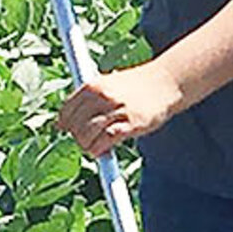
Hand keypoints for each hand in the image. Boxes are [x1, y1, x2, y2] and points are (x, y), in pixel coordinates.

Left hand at [55, 62, 186, 158]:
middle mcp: (102, 96)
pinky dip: (101, 149)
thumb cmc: (138, 85)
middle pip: (75, 126)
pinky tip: (105, 150)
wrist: (166, 82)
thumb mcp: (109, 83)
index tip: (68, 131)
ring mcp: (116, 110)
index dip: (65, 124)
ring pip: (86, 135)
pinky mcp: (130, 123)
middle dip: (78, 137)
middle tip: (87, 141)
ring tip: (96, 146)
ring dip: (88, 146)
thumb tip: (65, 122)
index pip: (66, 111)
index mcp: (93, 85)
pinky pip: (106, 141)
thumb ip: (89, 99)